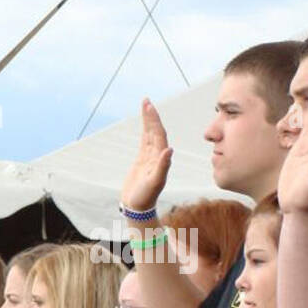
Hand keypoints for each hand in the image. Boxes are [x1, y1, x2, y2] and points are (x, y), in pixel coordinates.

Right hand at [120, 98, 173, 213]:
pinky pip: (145, 141)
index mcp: (160, 157)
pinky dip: (144, 131)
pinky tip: (144, 124)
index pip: (158, 134)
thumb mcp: (155, 182)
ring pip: (149, 134)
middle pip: (154, 130)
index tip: (149, 107)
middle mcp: (157, 154)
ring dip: (148, 120)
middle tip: (146, 100)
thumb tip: (168, 149)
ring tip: (145, 106)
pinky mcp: (143, 160)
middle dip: (150, 116)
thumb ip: (162, 166)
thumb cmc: (145, 196)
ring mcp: (150, 157)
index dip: (154, 120)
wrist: (139, 207)